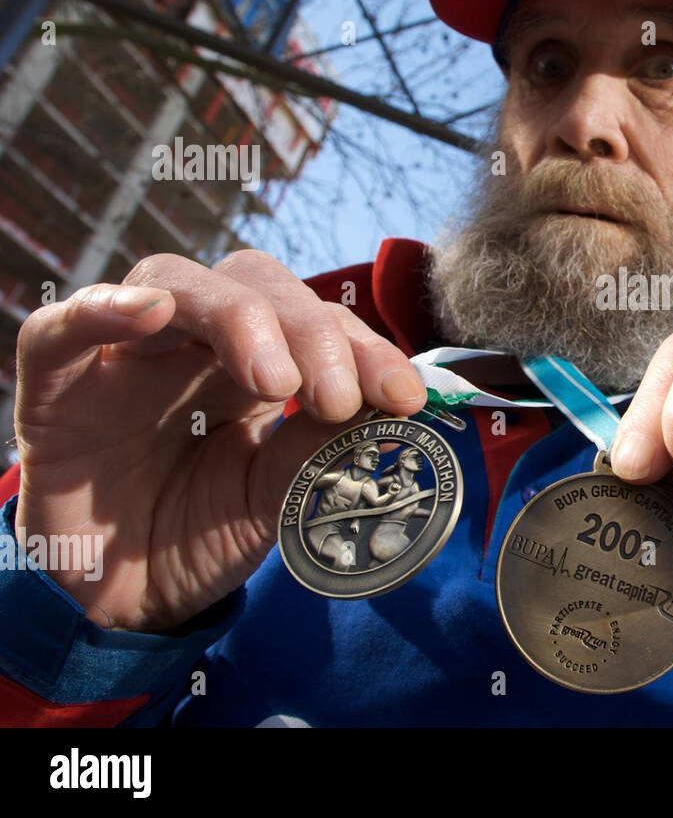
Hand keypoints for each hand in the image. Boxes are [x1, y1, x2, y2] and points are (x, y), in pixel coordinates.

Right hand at [13, 250, 426, 631]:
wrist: (124, 600)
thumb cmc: (203, 533)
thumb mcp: (277, 496)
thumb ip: (319, 447)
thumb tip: (388, 404)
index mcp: (257, 362)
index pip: (317, 324)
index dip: (366, 350)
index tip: (406, 397)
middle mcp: (194, 343)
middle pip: (255, 284)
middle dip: (311, 332)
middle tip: (338, 398)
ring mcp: (125, 355)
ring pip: (176, 280)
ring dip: (235, 317)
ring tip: (274, 379)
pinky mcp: (57, 386)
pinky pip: (61, 327)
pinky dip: (104, 308)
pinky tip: (148, 313)